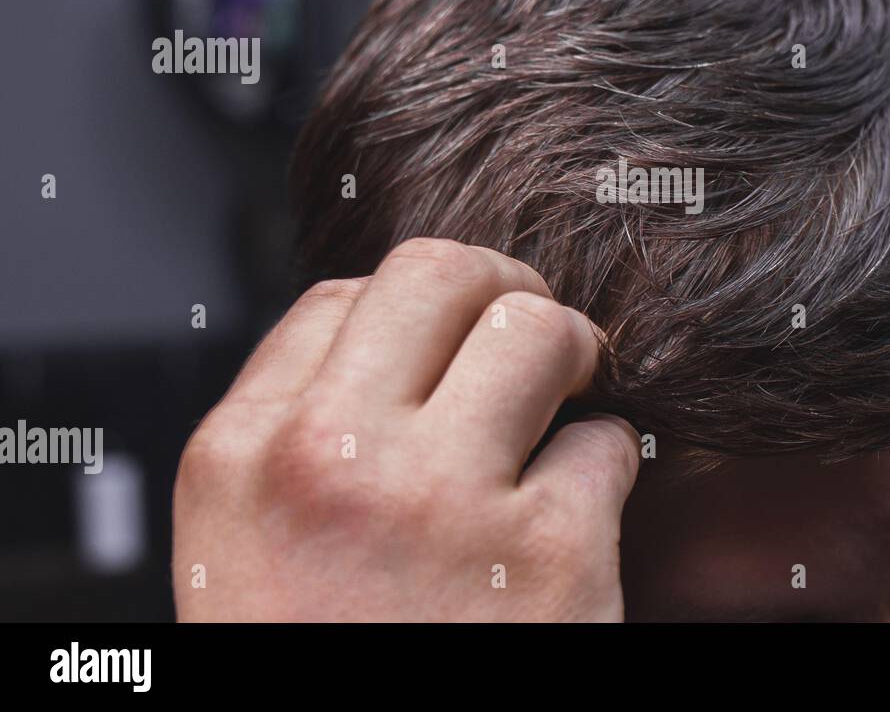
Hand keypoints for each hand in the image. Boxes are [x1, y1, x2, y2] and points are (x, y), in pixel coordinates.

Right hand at [172, 238, 640, 620]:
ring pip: (537, 330)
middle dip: (503, 288)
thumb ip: (302, 439)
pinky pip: (609, 445)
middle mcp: (330, 463)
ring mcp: (441, 504)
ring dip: (570, 358)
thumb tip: (399, 338)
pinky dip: (610, 470)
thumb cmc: (321, 657)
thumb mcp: (254, 551)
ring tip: (570, 403)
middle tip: (532, 332)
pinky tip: (579, 519)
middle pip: (439, 274)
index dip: (412, 307)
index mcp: (238, 459)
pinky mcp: (550, 557)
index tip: (450, 336)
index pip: (339, 298)